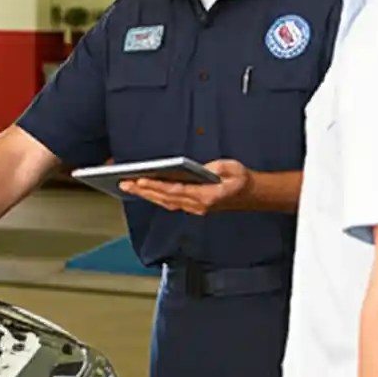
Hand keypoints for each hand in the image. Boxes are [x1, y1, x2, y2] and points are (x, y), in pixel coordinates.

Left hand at [118, 159, 252, 214]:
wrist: (252, 195)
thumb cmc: (241, 180)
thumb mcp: (231, 168)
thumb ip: (215, 168)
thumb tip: (199, 169)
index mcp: (206, 196)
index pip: (175, 191)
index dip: (157, 186)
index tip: (141, 180)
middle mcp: (198, 205)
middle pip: (165, 198)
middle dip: (144, 191)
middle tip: (125, 183)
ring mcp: (195, 208)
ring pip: (165, 202)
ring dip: (146, 195)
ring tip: (129, 186)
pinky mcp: (193, 206)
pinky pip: (170, 203)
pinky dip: (155, 197)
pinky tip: (144, 190)